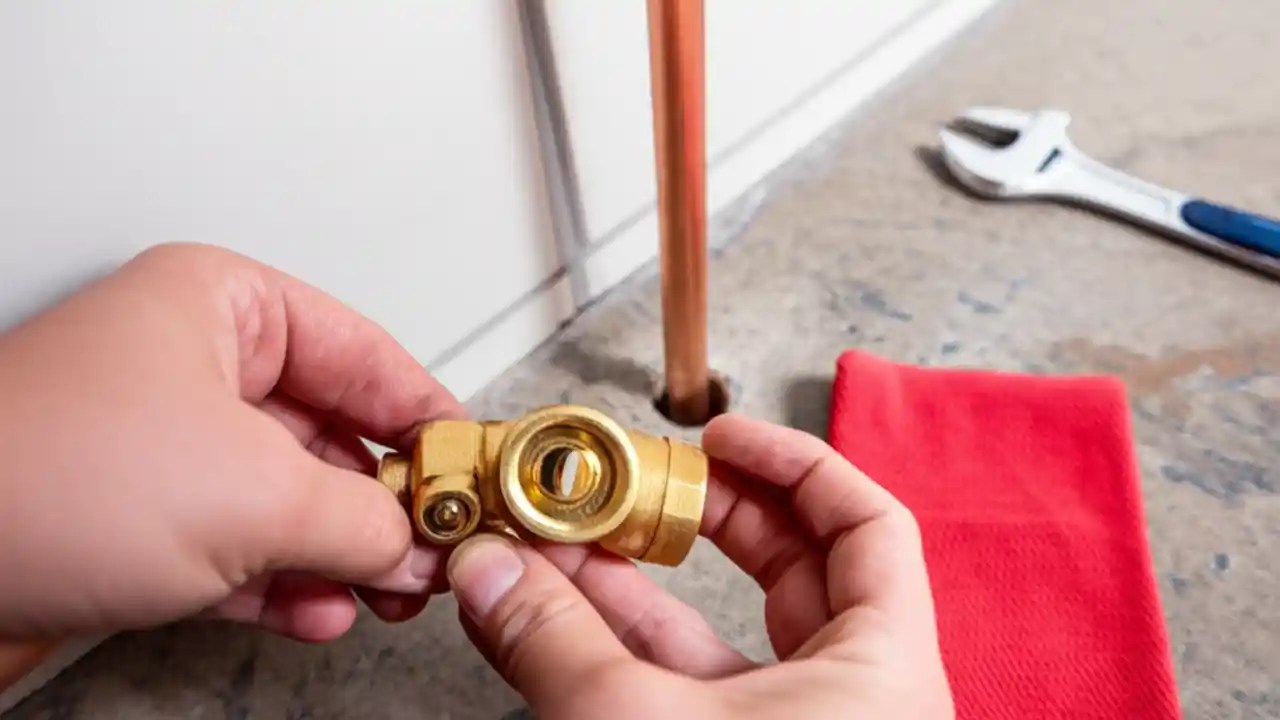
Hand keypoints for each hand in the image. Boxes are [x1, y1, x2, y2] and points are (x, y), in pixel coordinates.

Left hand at [0, 243, 461, 641]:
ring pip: (289, 493)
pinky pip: (241, 541)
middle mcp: (194, 365)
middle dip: (384, 501)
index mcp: (222, 308)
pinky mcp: (138, 517)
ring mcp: (164, 445)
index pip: (364, 352)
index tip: (471, 470)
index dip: (427, 415)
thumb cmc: (45, 480)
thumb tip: (419, 538)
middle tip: (435, 546)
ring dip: (342, 551)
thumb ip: (361, 516)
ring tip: (388, 591)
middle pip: (331, 429)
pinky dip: (287, 579)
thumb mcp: (255, 492)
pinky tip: (319, 611)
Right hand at [446, 415, 952, 718]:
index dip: (794, 461)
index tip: (716, 432)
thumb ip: (557, 639)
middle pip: (794, 568)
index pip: (865, 522)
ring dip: (641, 587)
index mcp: (883, 671)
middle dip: (705, 517)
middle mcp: (855, 703)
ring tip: (566, 536)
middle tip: (636, 478)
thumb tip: (489, 567)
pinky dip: (625, 652)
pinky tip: (558, 615)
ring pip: (727, 637)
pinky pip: (688, 694)